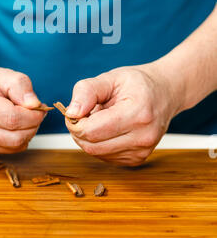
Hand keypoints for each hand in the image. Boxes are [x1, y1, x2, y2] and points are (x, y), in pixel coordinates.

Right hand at [0, 61, 44, 154]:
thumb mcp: (2, 74)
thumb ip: (20, 86)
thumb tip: (35, 105)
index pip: (12, 119)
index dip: (33, 115)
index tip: (40, 106)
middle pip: (14, 137)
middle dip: (33, 125)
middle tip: (37, 112)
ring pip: (13, 147)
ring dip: (28, 133)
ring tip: (26, 116)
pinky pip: (8, 150)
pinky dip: (19, 139)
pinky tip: (16, 125)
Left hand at [65, 63, 181, 165]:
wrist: (165, 92)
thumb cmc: (137, 83)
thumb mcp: (110, 78)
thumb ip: (87, 91)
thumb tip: (71, 113)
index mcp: (137, 113)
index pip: (92, 130)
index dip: (75, 122)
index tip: (74, 110)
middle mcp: (143, 137)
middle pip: (92, 146)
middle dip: (79, 131)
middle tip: (84, 114)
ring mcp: (142, 151)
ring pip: (97, 153)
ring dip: (89, 138)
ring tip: (100, 118)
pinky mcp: (138, 159)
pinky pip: (106, 157)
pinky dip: (99, 144)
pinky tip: (108, 128)